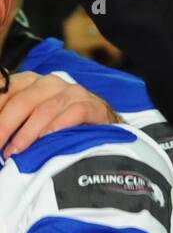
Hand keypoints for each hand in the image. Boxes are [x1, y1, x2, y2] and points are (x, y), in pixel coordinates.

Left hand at [0, 72, 118, 155]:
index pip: (6, 90)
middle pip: (22, 101)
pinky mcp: (91, 105)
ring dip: (27, 133)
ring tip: (15, 151)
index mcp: (32, 81)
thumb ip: (16, 117)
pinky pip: (72, 115)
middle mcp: (51, 82)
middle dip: (5, 125)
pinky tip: (46, 141)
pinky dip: (56, 128)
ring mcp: (72, 92)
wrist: (103, 123)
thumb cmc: (64, 122)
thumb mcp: (35, 115)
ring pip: (45, 110)